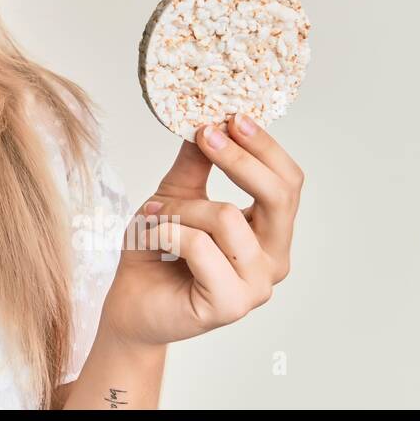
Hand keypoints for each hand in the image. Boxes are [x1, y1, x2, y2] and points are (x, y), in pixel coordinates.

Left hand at [99, 113, 302, 347]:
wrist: (131, 301)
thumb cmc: (157, 250)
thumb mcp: (175, 195)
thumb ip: (195, 163)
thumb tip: (208, 119)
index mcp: (269, 231)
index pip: (288, 181)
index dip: (263, 146)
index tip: (232, 117)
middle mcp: (273, 258)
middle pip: (279, 195)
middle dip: (239, 158)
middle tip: (205, 134)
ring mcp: (256, 285)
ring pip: (227, 217)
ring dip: (181, 208)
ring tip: (154, 215)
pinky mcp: (230, 304)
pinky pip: (200, 247)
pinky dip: (168, 232)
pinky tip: (151, 239)